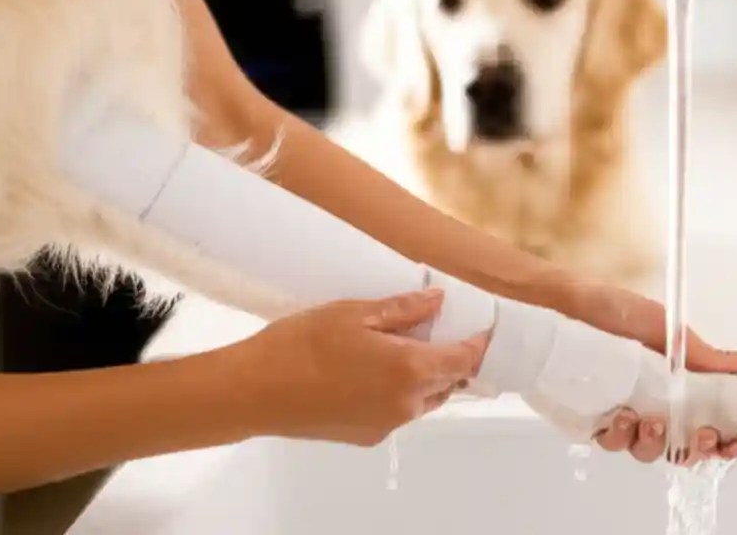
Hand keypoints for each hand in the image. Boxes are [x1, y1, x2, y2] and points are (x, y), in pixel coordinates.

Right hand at [224, 288, 487, 446]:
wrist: (252, 391)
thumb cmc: (300, 345)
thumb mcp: (355, 313)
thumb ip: (404, 309)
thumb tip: (438, 300)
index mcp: (409, 370)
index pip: (464, 359)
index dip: (479, 342)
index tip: (484, 326)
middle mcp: (405, 404)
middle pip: (449, 382)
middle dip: (452, 358)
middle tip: (440, 329)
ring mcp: (386, 424)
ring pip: (425, 400)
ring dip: (427, 377)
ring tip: (405, 347)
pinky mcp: (366, 436)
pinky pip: (398, 412)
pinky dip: (400, 393)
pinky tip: (375, 370)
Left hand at [563, 281, 736, 464]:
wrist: (563, 305)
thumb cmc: (613, 310)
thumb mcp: (664, 327)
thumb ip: (701, 354)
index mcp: (679, 383)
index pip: (712, 421)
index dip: (728, 439)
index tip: (736, 442)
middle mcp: (655, 403)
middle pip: (685, 447)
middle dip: (698, 449)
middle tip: (701, 434)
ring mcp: (626, 415)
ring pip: (649, 451)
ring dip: (656, 444)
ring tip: (652, 421)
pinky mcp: (595, 420)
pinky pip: (613, 444)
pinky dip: (621, 437)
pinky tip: (622, 416)